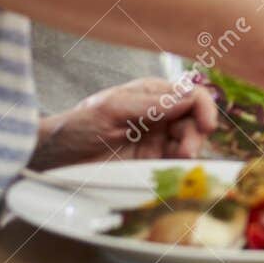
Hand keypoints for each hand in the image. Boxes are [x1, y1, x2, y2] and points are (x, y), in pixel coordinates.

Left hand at [31, 78, 217, 169]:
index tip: (207, 126)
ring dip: (189, 150)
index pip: (190, 94)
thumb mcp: (112, 109)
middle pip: (194, 121)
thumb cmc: (77, 126)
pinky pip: (176, 162)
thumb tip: (188, 98)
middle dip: (195, 135)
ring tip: (177, 160)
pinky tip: (171, 168)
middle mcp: (159, 114)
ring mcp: (157, 138)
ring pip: (190, 142)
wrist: (56, 159)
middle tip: (185, 152)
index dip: (204, 107)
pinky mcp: (152, 161)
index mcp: (151, 93)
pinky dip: (180, 165)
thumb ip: (151, 103)